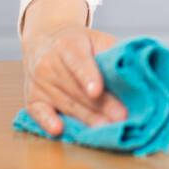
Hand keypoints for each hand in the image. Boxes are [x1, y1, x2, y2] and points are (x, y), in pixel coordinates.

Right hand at [21, 3, 127, 135]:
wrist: (45, 39)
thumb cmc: (78, 42)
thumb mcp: (96, 38)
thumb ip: (113, 51)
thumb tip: (136, 68)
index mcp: (68, 45)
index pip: (79, 62)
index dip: (88, 77)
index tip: (97, 91)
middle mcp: (49, 63)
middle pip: (75, 88)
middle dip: (99, 105)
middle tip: (119, 117)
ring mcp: (39, 82)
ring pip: (64, 103)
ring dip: (85, 118)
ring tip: (106, 128)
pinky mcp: (31, 97)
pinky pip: (38, 112)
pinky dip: (47, 122)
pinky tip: (58, 130)